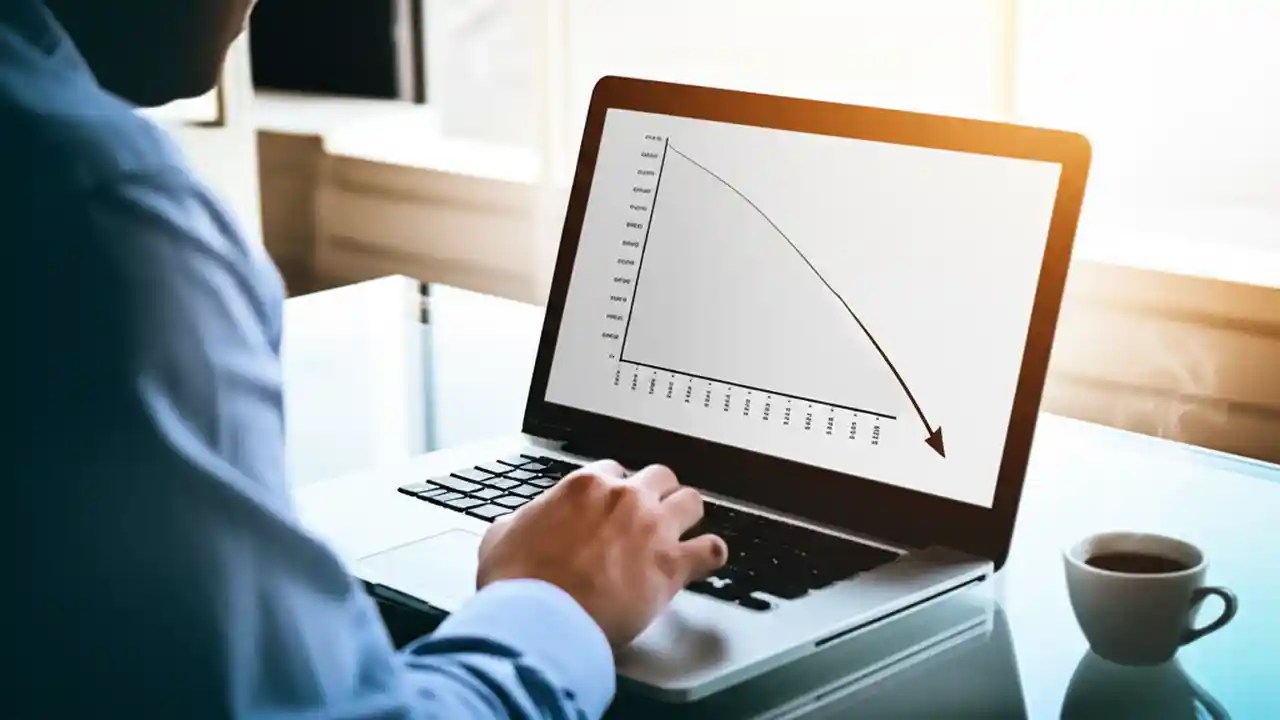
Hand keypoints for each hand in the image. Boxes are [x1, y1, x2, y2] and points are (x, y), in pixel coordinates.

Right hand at [477, 460, 727, 646]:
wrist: (539, 619)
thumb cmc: (518, 583)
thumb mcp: (501, 537)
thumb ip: (519, 521)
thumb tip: (516, 525)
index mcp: (584, 486)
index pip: (613, 471)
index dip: (615, 490)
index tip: (614, 506)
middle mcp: (624, 498)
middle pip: (659, 477)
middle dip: (656, 494)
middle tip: (650, 515)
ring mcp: (652, 529)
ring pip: (692, 501)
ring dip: (687, 516)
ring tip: (682, 532)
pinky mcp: (671, 565)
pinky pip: (712, 549)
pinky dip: (711, 555)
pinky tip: (705, 561)